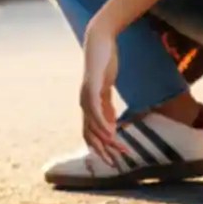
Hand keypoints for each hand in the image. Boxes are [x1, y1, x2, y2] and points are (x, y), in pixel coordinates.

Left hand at [80, 25, 127, 165]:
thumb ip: (106, 106)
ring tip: (118, 149)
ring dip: (106, 139)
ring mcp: (85, 96)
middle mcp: (84, 103)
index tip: (112, 158)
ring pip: (93, 125)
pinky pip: (95, 110)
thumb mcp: (106, 89)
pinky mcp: (91, 87)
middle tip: (113, 163)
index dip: (101, 147)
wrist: (99, 41)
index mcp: (88, 104)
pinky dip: (102, 123)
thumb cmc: (104, 63)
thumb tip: (111, 124)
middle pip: (89, 134)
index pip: (91, 132)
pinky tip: (111, 132)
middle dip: (102, 150)